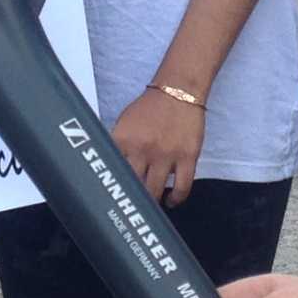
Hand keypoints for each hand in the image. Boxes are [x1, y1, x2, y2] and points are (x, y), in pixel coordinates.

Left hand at [114, 86, 204, 206]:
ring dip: (152, 202)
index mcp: (123, 140)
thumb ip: (116, 146)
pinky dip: (176, 199)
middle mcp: (142, 149)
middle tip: (133, 206)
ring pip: (155, 191)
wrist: (177, 91)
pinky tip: (171, 201)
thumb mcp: (123, 123)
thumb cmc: (149, 108)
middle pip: (132, 186)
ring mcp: (166, 155)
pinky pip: (182, 187)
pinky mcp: (187, 157)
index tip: (112, 198)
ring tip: (152, 205)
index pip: (112, 171)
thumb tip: (110, 169)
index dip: (111, 188)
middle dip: (131, 199)